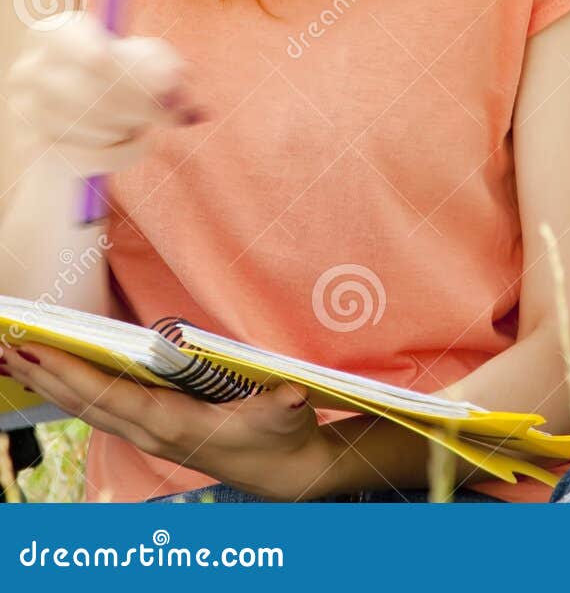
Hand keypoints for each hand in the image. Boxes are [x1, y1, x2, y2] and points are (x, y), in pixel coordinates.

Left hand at [0, 343, 334, 500]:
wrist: (284, 471)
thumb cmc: (283, 436)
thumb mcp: (288, 417)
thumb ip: (285, 405)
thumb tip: (293, 395)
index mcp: (176, 424)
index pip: (113, 397)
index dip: (75, 375)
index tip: (42, 351)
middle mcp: (153, 432)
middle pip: (87, 404)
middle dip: (47, 376)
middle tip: (9, 345)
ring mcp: (149, 434)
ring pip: (88, 410)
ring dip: (52, 385)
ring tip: (19, 358)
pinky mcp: (152, 431)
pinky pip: (101, 410)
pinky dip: (73, 392)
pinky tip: (58, 379)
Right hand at [3, 10, 201, 175]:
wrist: (81, 134)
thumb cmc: (122, 82)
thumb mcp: (149, 63)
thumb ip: (166, 65)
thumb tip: (176, 77)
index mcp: (54, 33)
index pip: (84, 47)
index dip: (125, 68)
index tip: (164, 84)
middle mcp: (29, 68)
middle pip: (94, 90)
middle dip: (144, 106)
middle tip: (175, 114)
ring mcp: (24, 109)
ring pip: (94, 123)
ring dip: (133, 126)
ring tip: (143, 121)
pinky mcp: (32, 146)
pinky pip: (90, 154)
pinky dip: (126, 152)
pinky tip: (139, 142)